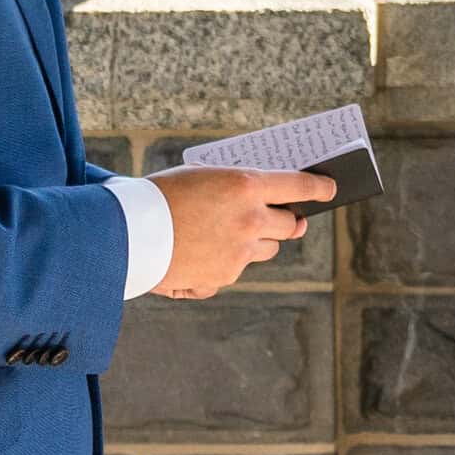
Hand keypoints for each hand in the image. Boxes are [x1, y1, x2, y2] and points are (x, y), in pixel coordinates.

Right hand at [148, 167, 333, 298]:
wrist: (123, 234)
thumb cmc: (157, 197)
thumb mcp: (199, 178)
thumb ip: (234, 189)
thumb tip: (261, 200)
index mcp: (244, 186)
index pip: (297, 184)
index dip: (318, 187)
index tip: (331, 188)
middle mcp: (250, 220)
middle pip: (288, 224)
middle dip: (288, 220)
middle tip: (290, 218)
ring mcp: (240, 252)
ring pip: (266, 249)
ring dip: (258, 242)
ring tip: (232, 233)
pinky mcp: (225, 276)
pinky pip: (236, 268)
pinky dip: (225, 261)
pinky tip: (199, 252)